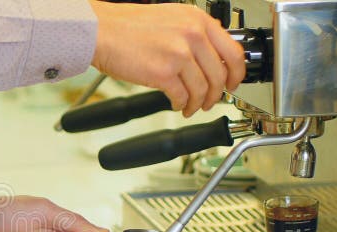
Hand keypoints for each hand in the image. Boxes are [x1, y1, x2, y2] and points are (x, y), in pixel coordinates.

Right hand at [88, 1, 245, 116]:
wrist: (100, 31)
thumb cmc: (126, 26)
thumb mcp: (170, 19)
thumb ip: (192, 35)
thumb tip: (207, 59)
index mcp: (197, 20)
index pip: (233, 51)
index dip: (236, 73)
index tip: (232, 83)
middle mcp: (193, 35)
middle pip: (219, 75)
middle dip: (216, 94)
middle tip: (210, 100)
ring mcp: (179, 55)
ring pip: (202, 89)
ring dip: (198, 103)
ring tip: (190, 107)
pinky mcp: (163, 73)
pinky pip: (181, 96)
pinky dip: (181, 104)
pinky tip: (176, 104)